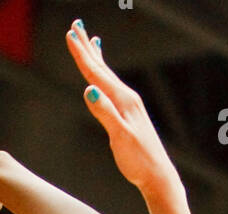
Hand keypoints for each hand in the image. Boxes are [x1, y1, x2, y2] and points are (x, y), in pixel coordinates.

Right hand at [65, 20, 178, 198]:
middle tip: (76, 25)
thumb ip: (105, 113)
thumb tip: (88, 90)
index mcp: (122, 100)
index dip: (82, 55)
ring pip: (107, 75)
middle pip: (102, 68)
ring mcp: (128, 105)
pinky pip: (113, 88)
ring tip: (91, 40)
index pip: (97, 73)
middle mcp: (126, 97)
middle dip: (87, 47)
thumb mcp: (120, 137)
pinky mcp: (128, 114)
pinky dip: (106, 77)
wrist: (157, 174)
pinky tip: (103, 78)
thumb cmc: (139, 160)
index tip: (70, 35)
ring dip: (97, 57)